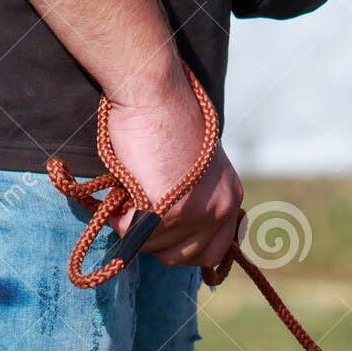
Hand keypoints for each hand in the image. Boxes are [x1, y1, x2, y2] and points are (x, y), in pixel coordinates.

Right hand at [106, 68, 242, 269]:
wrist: (154, 92)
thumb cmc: (165, 119)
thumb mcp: (195, 165)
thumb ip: (194, 197)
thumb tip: (170, 231)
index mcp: (230, 197)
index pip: (214, 253)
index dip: (184, 249)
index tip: (164, 238)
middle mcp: (221, 208)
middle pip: (185, 258)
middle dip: (158, 244)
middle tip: (140, 214)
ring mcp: (197, 212)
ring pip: (158, 248)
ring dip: (136, 228)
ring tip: (129, 195)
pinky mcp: (170, 211)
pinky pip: (137, 234)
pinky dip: (121, 219)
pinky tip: (121, 195)